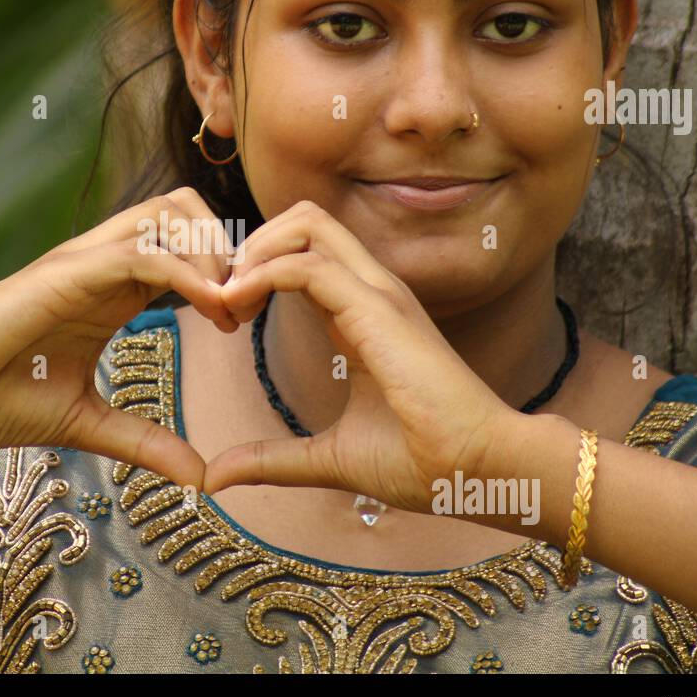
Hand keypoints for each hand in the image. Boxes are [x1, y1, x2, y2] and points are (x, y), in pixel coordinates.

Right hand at [0, 188, 237, 487]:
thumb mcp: (87, 424)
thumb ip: (144, 442)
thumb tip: (198, 476)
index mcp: (111, 289)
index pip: (184, 246)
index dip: (223, 273)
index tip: (239, 323)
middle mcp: (102, 263)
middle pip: (186, 210)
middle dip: (227, 250)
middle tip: (241, 306)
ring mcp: (84, 262)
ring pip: (169, 214)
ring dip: (213, 254)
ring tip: (227, 307)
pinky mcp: (67, 273)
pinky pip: (143, 252)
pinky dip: (187, 272)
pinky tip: (210, 308)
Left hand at [202, 200, 520, 512]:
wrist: (479, 472)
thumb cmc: (422, 462)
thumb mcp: (327, 458)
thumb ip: (272, 460)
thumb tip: (217, 476)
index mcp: (362, 314)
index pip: (303, 254)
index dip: (255, 270)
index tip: (224, 317)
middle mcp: (371, 291)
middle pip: (304, 220)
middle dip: (250, 245)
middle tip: (221, 298)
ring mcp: (378, 294)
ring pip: (306, 224)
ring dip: (252, 254)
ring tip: (226, 302)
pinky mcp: (377, 310)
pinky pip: (307, 265)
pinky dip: (262, 275)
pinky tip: (239, 309)